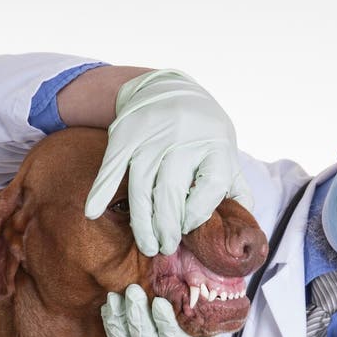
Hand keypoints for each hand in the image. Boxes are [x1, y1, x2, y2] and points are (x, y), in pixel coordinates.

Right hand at [85, 69, 252, 256]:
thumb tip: (243, 231)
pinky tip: (93, 212)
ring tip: (147, 245)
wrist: (167, 88)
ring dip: (142, 221)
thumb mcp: (225, 152)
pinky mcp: (126, 132)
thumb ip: (235, 188)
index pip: (212, 187)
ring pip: (142, 186)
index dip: (199, 214)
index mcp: (216, 144)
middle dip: (168, 228)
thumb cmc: (201, 134)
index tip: (188, 229)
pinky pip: (111, 166)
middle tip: (165, 248)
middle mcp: (185, 137)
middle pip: (172, 192)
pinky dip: (101, 190)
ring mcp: (152, 135)